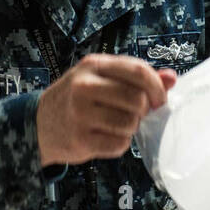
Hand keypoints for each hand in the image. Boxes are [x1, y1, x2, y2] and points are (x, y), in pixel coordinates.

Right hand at [36, 55, 176, 165]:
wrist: (38, 124)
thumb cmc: (76, 99)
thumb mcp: (100, 78)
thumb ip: (136, 77)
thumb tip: (171, 78)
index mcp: (93, 65)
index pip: (138, 71)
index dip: (157, 87)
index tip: (160, 99)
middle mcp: (85, 87)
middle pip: (137, 99)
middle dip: (143, 110)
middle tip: (136, 114)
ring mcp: (81, 114)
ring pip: (130, 123)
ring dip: (130, 128)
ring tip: (117, 125)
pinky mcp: (80, 140)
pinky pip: (119, 144)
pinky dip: (120, 144)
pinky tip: (107, 137)